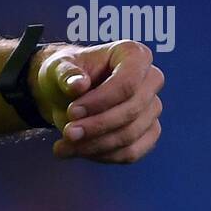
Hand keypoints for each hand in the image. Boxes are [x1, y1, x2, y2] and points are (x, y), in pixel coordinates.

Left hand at [29, 40, 164, 163]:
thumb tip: (78, 85)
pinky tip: (78, 151)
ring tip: (65, 145)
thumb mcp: (58, 67)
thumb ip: (66, 74)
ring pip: (130, 135)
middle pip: (131, 111)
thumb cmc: (66, 73)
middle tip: (68, 133)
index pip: (127, 83)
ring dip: (95, 145)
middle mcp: (150, 79)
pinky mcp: (149, 132)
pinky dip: (103, 155)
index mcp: (133, 54)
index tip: (73, 112)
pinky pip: (131, 152)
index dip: (100, 102)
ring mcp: (152, 107)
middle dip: (96, 126)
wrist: (67, 92)